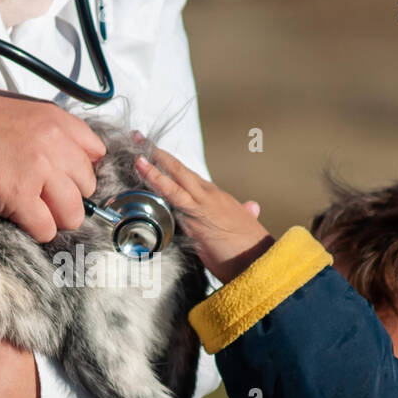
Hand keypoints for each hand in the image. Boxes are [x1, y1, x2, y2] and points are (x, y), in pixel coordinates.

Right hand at [0, 88, 105, 241]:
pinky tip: (21, 218)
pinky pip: (45, 228)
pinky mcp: (19, 195)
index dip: (80, 171)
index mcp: (58, 122)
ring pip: (72, 213)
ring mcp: (39, 171)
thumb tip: (73, 162)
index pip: (96, 154)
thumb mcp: (26, 113)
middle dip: (69, 196)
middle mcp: (55, 145)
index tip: (67, 178)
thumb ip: (55, 133)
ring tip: (35, 211)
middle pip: (87, 187)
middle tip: (46, 196)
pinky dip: (35, 230)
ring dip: (55, 217)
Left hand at [134, 146, 273, 283]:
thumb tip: (251, 207)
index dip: (169, 163)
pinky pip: (174, 202)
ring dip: (154, 171)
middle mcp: (208, 197)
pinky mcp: (196, 222)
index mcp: (216, 196)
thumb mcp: (245, 223)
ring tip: (137, 159)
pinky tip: (147, 184)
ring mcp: (201, 208)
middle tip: (138, 139)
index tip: (153, 151)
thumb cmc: (251, 246)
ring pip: (174, 184)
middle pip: (179, 171)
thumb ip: (244, 213)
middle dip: (157, 154)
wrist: (260, 259)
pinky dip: (159, 189)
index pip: (187, 176)